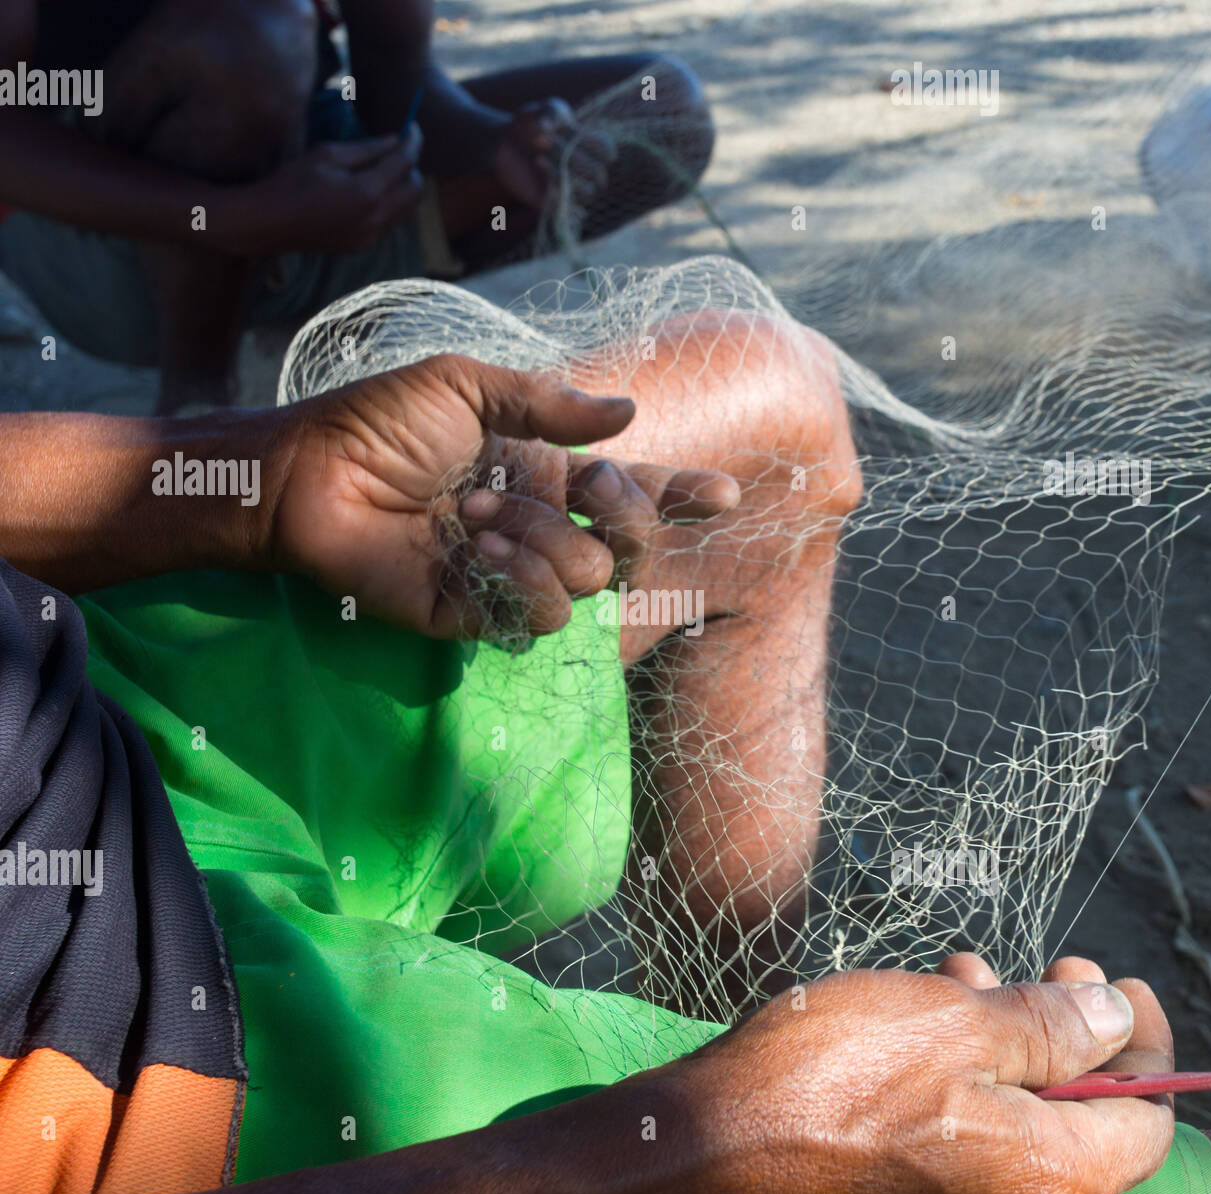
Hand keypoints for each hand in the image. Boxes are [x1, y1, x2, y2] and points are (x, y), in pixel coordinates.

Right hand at [225, 130, 423, 256]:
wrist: (270, 223)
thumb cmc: (293, 181)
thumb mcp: (328, 154)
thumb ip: (367, 149)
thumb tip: (395, 140)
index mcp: (368, 192)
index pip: (404, 162)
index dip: (412, 142)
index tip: (413, 128)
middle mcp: (376, 218)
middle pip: (415, 189)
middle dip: (412, 166)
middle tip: (398, 149)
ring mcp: (371, 236)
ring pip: (407, 208)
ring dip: (403, 186)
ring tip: (385, 168)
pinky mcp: (363, 245)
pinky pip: (391, 221)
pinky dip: (391, 203)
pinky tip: (372, 190)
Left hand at [267, 354, 738, 638]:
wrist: (310, 476)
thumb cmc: (377, 422)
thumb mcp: (466, 386)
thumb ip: (548, 404)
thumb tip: (629, 413)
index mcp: (541, 473)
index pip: (628, 493)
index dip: (680, 496)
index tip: (725, 495)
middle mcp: (537, 527)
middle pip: (629, 546)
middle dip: (625, 512)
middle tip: (581, 484)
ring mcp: (510, 574)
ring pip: (590, 578)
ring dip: (546, 538)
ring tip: (477, 514)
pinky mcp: (477, 614)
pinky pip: (541, 615)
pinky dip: (523, 577)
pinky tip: (478, 550)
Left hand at [490, 99, 614, 212]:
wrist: (504, 145)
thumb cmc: (528, 125)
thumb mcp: (539, 110)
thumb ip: (550, 111)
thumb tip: (550, 125)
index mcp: (588, 146)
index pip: (608, 152)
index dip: (599, 146)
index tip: (575, 133)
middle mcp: (584, 169)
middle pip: (598, 173)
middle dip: (574, 156)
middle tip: (543, 141)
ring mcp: (572, 187)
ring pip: (588, 192)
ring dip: (565, 174)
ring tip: (537, 158)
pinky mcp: (555, 203)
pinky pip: (571, 213)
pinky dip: (565, 205)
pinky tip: (548, 189)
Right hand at [669, 966, 1173, 1193]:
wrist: (715, 1148)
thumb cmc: (831, 1078)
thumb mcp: (951, 1020)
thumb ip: (1049, 1025)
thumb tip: (1112, 1018)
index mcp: (1049, 1177)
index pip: (1146, 1117)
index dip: (1145, 1042)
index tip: (1121, 983)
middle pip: (1083, 1119)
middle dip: (1068, 1030)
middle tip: (1046, 968)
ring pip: (1021, 1121)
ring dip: (1009, 1043)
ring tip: (967, 975)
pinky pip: (973, 1141)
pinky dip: (968, 1077)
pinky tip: (926, 1019)